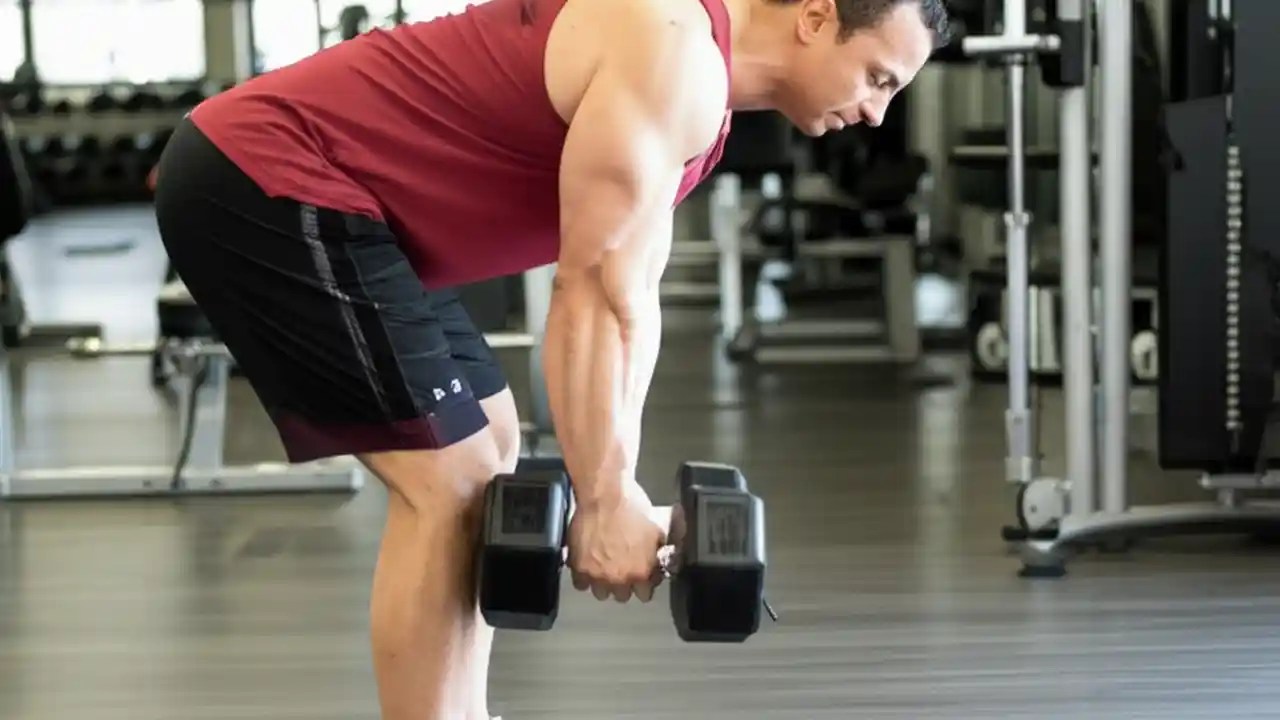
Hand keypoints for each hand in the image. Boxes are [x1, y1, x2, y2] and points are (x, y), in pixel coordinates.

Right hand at [567, 482, 665, 602]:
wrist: (605, 494)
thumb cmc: (633, 507)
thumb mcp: (658, 530)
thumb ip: (660, 553)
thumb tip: (665, 560)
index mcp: (641, 572)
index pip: (645, 595)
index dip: (644, 584)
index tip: (642, 575)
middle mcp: (619, 578)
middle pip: (622, 596)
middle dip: (624, 584)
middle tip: (623, 569)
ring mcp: (596, 575)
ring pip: (601, 593)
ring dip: (604, 583)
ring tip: (604, 568)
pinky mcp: (578, 566)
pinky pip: (581, 583)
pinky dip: (584, 577)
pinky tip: (589, 565)